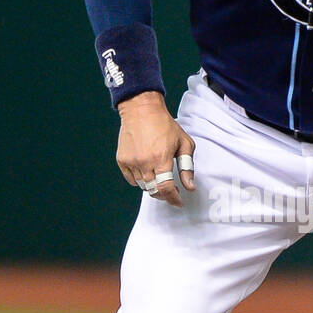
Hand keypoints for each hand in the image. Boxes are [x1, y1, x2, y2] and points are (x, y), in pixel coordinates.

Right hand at [116, 91, 195, 207]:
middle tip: (170, 190)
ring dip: (152, 186)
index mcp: (162, 158)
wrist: (141, 110)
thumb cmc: (165, 125)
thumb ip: (187, 167)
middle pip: (154, 191)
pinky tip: (147, 170)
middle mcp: (145, 162)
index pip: (166, 188)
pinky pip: (132, 180)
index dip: (173, 199)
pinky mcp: (122, 160)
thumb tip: (190, 187)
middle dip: (164, 195)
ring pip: (143, 186)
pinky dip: (140, 180)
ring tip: (159, 176)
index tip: (178, 201)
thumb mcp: (184, 143)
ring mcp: (131, 162)